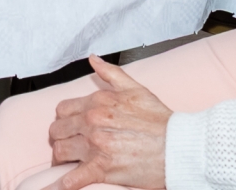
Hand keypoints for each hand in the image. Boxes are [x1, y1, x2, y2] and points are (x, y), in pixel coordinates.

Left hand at [48, 55, 170, 189]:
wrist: (178, 145)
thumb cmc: (160, 120)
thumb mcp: (135, 89)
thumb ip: (110, 72)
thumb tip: (93, 60)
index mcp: (98, 103)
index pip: (63, 110)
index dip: (64, 119)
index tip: (68, 126)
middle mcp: (92, 122)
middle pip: (57, 130)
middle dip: (60, 137)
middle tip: (68, 145)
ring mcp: (95, 146)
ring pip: (60, 151)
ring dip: (61, 158)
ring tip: (66, 162)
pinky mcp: (102, 169)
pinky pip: (74, 178)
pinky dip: (64, 183)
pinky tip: (61, 185)